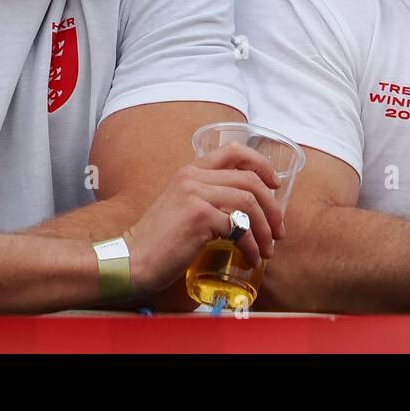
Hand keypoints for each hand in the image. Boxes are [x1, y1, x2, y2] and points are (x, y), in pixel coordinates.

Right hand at [124, 143, 285, 296]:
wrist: (131, 260)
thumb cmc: (159, 240)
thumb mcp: (182, 206)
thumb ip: (207, 197)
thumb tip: (248, 208)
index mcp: (190, 170)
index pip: (234, 151)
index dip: (261, 165)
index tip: (275, 185)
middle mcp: (193, 177)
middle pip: (250, 181)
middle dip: (272, 207)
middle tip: (278, 230)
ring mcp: (196, 195)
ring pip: (249, 203)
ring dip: (265, 229)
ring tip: (267, 249)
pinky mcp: (199, 217)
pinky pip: (239, 227)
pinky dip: (251, 245)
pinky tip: (250, 257)